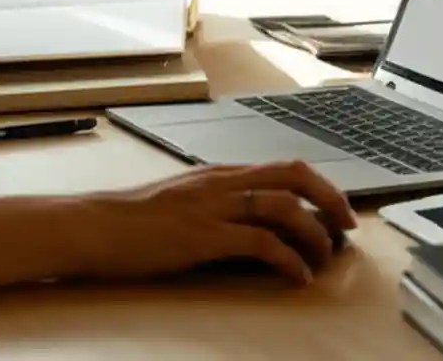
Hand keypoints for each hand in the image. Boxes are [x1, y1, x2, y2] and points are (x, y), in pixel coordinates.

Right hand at [72, 162, 357, 284]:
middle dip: (330, 201)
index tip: (338, 210)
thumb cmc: (134, 219)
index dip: (321, 186)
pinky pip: (259, 243)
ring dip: (313, 235)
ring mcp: (213, 207)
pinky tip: (296, 276)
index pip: (286, 167)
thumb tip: (258, 224)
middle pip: (295, 176)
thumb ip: (221, 204)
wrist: (96, 226)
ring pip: (284, 207)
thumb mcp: (186, 201)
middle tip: (346, 229)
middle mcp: (223, 183)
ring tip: (324, 259)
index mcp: (222, 174)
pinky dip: (287, 260)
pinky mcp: (203, 236)